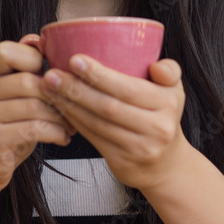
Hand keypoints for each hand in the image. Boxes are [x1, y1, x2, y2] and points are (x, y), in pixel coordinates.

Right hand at [0, 34, 76, 199]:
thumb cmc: (5, 130)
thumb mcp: (13, 98)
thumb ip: (23, 73)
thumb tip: (38, 39)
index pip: (6, 51)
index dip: (34, 58)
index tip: (54, 74)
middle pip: (26, 80)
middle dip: (56, 94)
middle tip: (75, 105)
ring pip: (33, 106)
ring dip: (60, 116)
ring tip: (72, 124)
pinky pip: (33, 128)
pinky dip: (55, 132)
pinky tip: (63, 137)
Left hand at [38, 55, 190, 191]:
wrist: (166, 164)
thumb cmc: (162, 116)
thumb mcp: (174, 91)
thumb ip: (169, 72)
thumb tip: (157, 66)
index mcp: (168, 104)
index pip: (129, 88)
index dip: (100, 75)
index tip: (74, 59)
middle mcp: (157, 128)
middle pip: (108, 106)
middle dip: (76, 88)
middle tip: (52, 73)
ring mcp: (139, 148)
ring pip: (97, 123)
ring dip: (69, 104)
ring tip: (49, 87)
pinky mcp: (122, 162)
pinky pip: (93, 137)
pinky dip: (74, 119)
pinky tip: (60, 106)